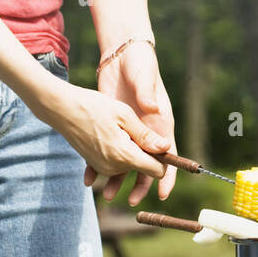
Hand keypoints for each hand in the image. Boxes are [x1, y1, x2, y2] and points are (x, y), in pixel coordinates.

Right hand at [36, 78, 169, 203]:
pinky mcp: (96, 165)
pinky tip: (111, 134)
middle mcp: (114, 168)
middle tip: (134, 128)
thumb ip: (146, 136)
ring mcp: (103, 168)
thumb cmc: (95, 107)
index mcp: (125, 156)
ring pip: (130, 166)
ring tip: (120, 128)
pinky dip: (118, 152)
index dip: (163, 159)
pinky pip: (115, 164)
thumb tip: (166, 148)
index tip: (158, 142)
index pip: (158, 172)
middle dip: (146, 153)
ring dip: (132, 151)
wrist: (62, 109)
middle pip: (144, 168)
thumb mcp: (125, 116)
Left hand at [94, 43, 177, 202]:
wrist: (120, 57)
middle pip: (146, 164)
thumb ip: (147, 95)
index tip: (163, 193)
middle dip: (140, 184)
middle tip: (132, 200)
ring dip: (117, 179)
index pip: (168, 154)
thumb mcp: (144, 81)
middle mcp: (146, 131)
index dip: (167, 174)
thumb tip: (154, 113)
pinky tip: (89, 178)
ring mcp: (128, 131)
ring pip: (125, 162)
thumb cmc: (140, 66)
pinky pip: (106, 152)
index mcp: (160, 123)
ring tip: (107, 194)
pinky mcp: (112, 128)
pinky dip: (98, 166)